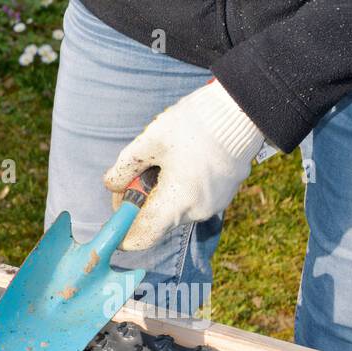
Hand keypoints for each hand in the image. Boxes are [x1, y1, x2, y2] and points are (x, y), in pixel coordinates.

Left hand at [104, 80, 263, 251]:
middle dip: (141, 205)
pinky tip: (183, 164)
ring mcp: (213, 205)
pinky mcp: (225, 195)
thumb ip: (124, 168)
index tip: (115, 219)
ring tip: (163, 164)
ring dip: (162, 195)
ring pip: (175, 210)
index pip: (141, 238)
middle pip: (156, 222)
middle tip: (136, 176)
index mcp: (174, 204)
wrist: (240, 110)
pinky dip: (181, 190)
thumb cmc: (193, 124)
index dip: (122, 233)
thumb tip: (111, 185)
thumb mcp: (148, 142)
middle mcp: (195, 212)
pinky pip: (193, 200)